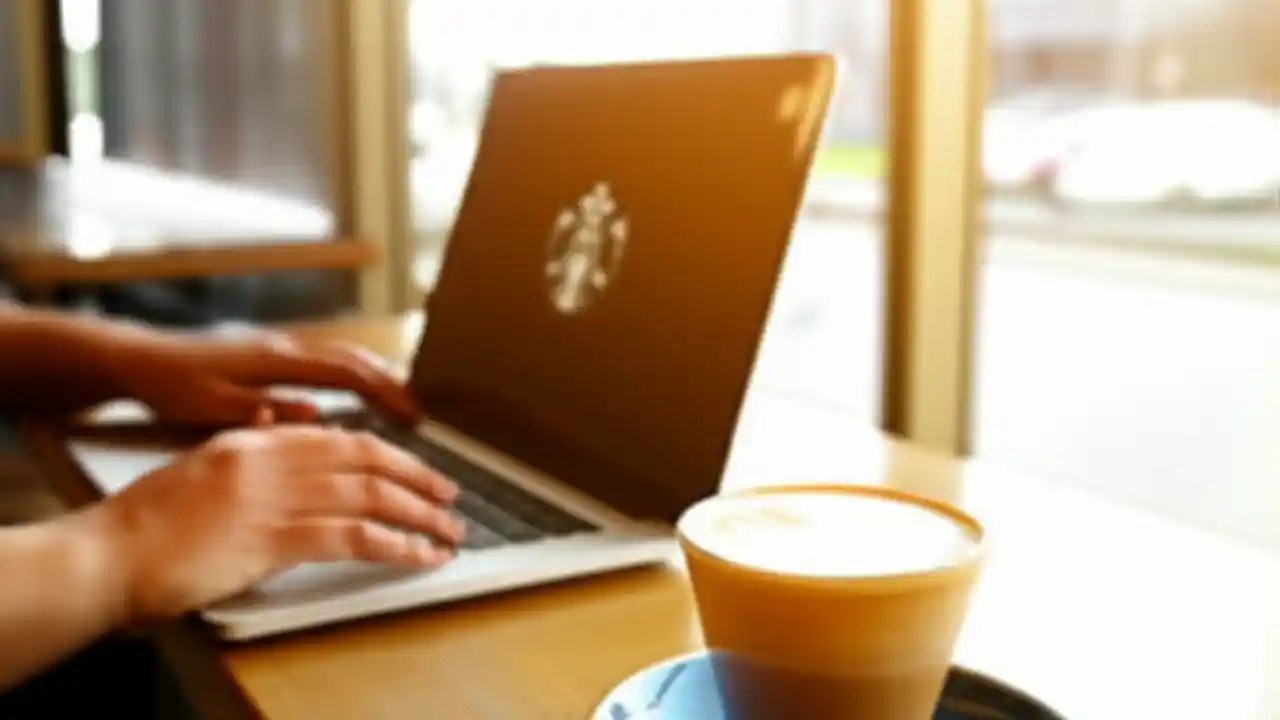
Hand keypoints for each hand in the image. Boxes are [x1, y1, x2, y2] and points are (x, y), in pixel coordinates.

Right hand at [88, 424, 464, 624]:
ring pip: (369, 495)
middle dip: (415, 477)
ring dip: (418, 515)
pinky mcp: (272, 539)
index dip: (385, 451)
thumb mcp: (204, 474)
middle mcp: (270, 459)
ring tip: (449, 531)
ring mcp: (272, 497)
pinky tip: (420, 556)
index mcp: (254, 440)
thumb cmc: (146, 524)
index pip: (337, 437)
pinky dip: (397, 547)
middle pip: (364, 458)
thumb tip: (292, 470)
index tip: (413, 467)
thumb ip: (252, 464)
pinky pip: (354, 538)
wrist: (107, 552)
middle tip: (449, 496)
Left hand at [105, 329, 421, 425]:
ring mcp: (281, 349)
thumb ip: (264, 412)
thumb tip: (318, 415)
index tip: (416, 418)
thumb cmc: (169, 386)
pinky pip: (327, 363)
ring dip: (377, 380)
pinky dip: (354, 378)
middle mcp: (286, 348)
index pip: (348, 372)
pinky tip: (357, 398)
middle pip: (356, 360)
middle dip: (393, 386)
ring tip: (402, 406)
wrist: (136, 359)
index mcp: (277, 360)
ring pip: (344, 359)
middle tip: (422, 414)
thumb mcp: (210, 406)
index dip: (387, 394)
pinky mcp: (272, 357)